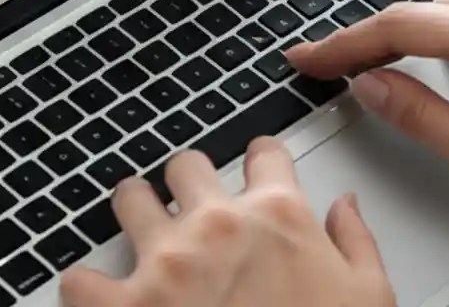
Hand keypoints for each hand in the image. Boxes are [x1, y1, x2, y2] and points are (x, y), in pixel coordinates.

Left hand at [60, 138, 394, 306]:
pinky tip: (103, 297)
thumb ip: (355, 242)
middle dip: (188, 182)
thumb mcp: (369, 298)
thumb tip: (345, 207)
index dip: (259, 161)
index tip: (255, 169)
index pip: (264, 155)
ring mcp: (166, 263)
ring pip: (129, 199)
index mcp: (280, 219)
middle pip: (186, 166)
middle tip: (191, 209)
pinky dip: (87, 288)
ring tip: (143, 236)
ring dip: (135, 213)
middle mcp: (219, 227)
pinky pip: (79, 279)